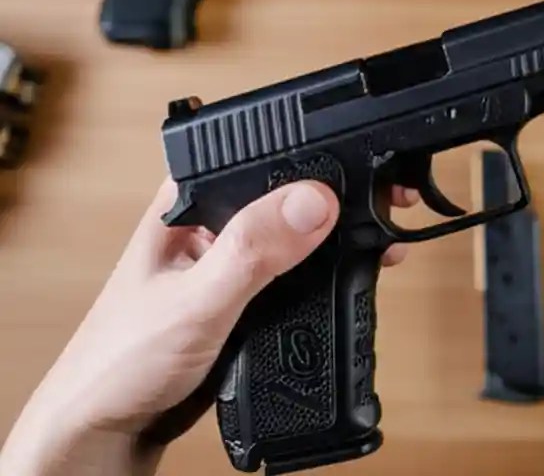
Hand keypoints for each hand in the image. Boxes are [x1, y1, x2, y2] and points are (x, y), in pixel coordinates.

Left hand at [0, 180, 412, 475]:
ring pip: (301, 229)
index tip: (370, 171)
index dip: (320, 156)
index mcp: (189, 201)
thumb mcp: (195, 301)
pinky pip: (300, 269)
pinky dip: (333, 271)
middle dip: (344, 196)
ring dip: (343, 235)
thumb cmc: (119, 362)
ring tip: (384, 238)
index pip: (264, 155)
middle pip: (291, 188)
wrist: (109, 429)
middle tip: (392, 201)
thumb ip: (252, 251)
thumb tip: (312, 200)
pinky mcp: (248, 293)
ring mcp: (232, 258)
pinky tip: (355, 276)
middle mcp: (213, 222)